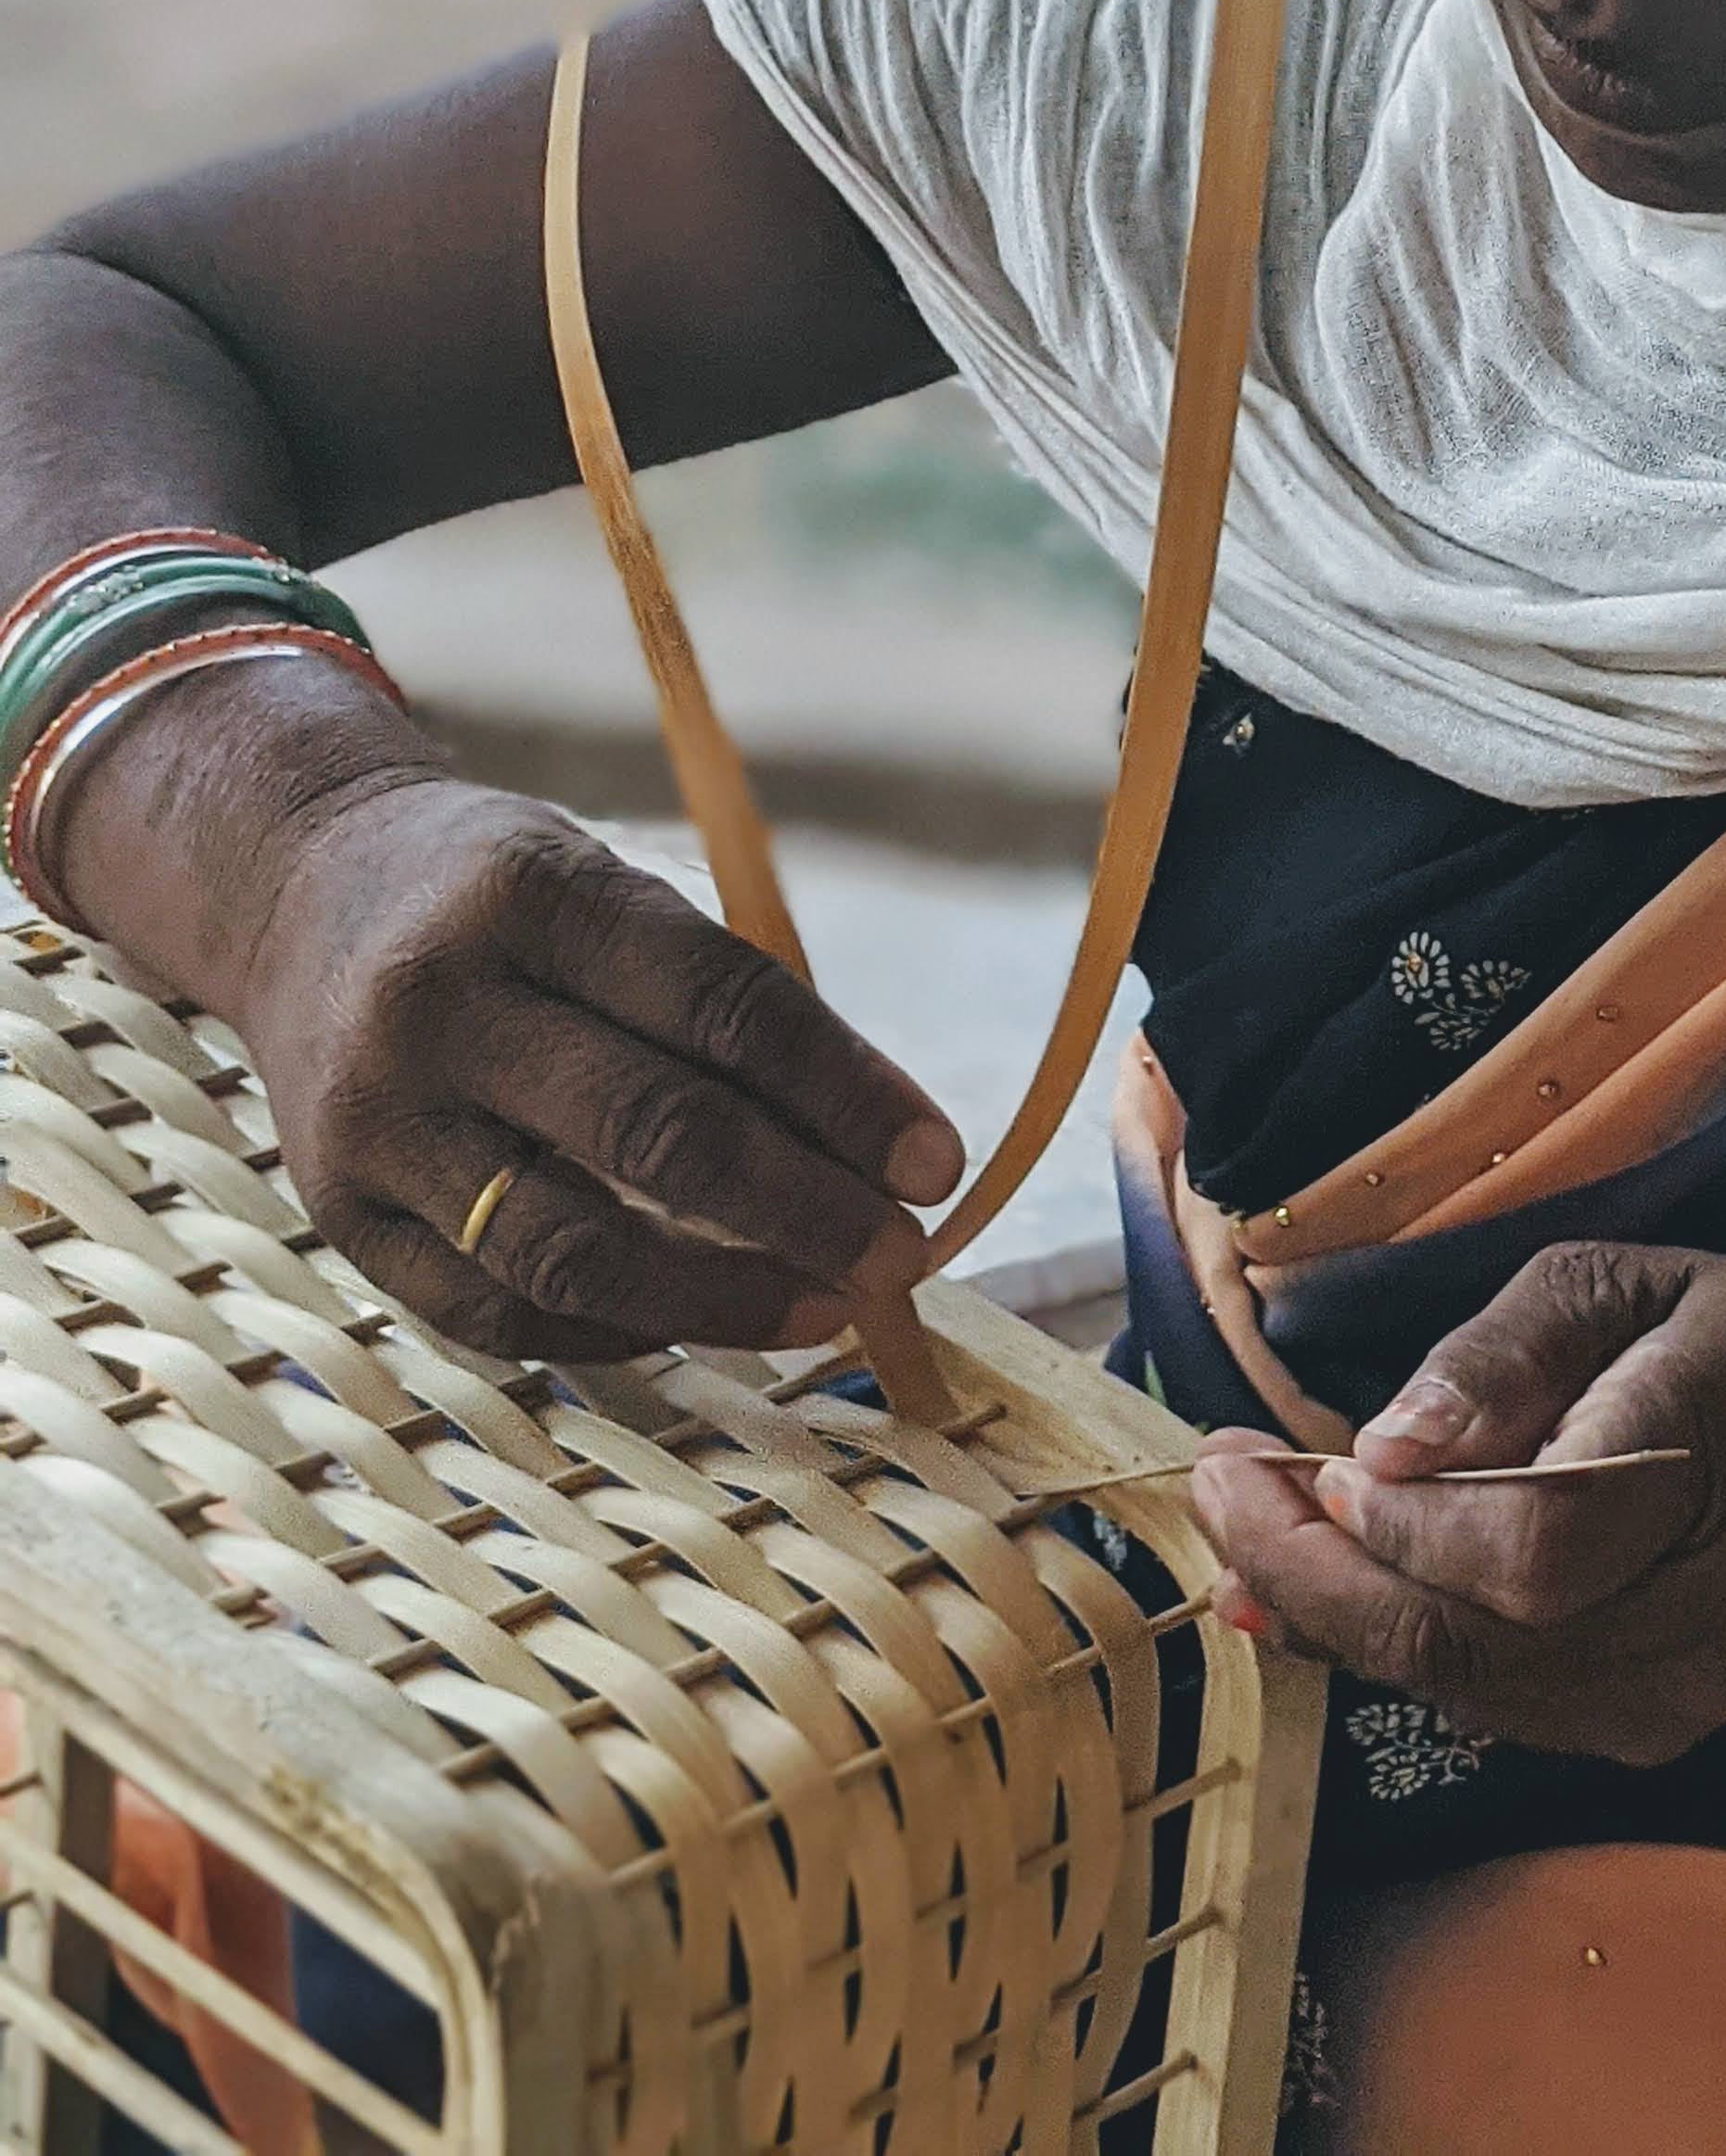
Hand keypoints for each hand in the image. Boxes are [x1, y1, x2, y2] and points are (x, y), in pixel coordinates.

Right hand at [229, 772, 963, 1361]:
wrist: (295, 891)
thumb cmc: (503, 898)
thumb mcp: (606, 890)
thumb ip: (721, 1006)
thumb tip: (876, 1153)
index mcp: (534, 895)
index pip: (722, 1004)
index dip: (844, 1092)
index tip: (936, 1163)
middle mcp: (442, 1005)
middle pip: (652, 1134)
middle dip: (803, 1208)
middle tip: (903, 1256)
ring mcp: (378, 1120)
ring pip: (571, 1249)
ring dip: (722, 1298)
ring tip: (827, 1307)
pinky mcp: (343, 1215)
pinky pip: (495, 1311)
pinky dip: (613, 1328)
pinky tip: (698, 1320)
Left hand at [1189, 1243, 1725, 1761]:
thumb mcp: (1635, 1281)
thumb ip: (1506, 1351)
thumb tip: (1383, 1444)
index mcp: (1721, 1438)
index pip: (1545, 1534)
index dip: (1412, 1521)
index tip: (1307, 1455)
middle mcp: (1710, 1600)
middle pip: (1485, 1633)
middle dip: (1320, 1570)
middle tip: (1214, 1484)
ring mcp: (1681, 1693)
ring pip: (1468, 1687)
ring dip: (1324, 1612)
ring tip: (1233, 1519)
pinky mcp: (1642, 1738)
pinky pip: (1482, 1706)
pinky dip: (1374, 1647)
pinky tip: (1298, 1584)